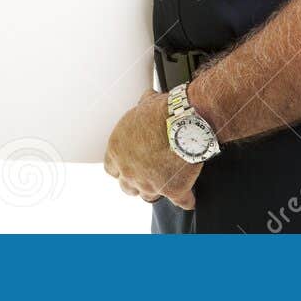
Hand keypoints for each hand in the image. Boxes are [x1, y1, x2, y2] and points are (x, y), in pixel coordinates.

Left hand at [103, 90, 201, 208]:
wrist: (184, 121)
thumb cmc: (163, 111)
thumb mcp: (146, 103)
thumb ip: (142, 107)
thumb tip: (147, 99)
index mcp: (117, 150)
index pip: (111, 168)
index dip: (121, 168)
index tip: (129, 165)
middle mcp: (129, 170)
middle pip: (127, 187)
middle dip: (136, 182)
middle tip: (148, 175)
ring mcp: (150, 183)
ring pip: (149, 196)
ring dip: (157, 191)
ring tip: (167, 183)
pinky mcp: (173, 191)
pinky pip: (182, 202)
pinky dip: (186, 199)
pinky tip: (190, 196)